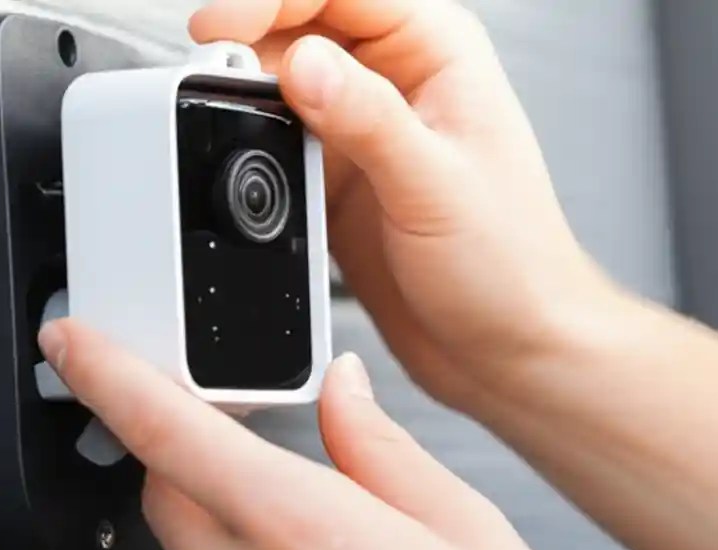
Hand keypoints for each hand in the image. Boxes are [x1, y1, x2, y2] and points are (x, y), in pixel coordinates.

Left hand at [39, 320, 632, 549]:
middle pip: (161, 493)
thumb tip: (339, 386)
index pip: (163, 429)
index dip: (103, 372)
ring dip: (217, 532)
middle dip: (187, 455)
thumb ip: (376, 444)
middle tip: (256, 450)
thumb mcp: (466, 527)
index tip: (74, 343)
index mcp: (303, 531)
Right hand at [190, 0, 629, 409]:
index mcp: (438, 52)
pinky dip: (251, 145)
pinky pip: (275, 140)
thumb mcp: (434, 185)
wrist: (507, 349)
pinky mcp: (336, 177)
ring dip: (244, 93)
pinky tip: (243, 162)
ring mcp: (362, 130)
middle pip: (301, 25)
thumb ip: (365, 118)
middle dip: (248, 39)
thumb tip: (300, 63)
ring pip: (280, 82)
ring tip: (217, 113)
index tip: (222, 25)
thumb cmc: (512, 265)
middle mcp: (397, 81)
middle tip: (206, 67)